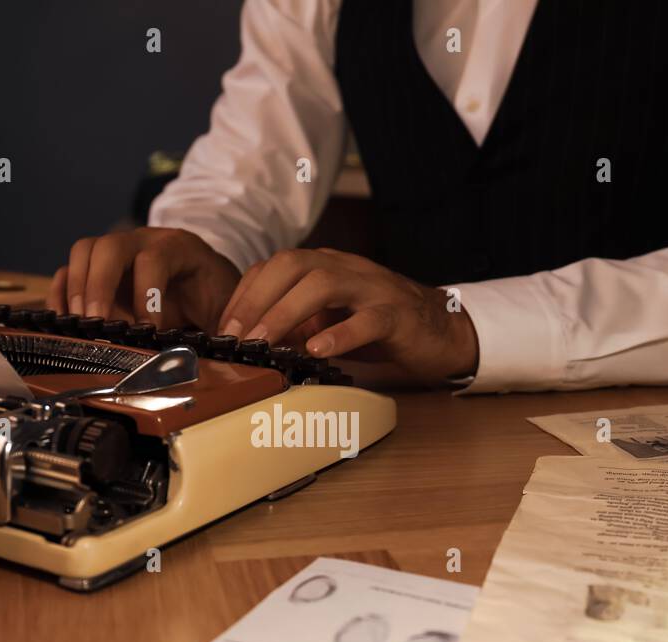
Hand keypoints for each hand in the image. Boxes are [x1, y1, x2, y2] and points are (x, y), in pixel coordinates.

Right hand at [48, 227, 240, 329]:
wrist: (207, 282)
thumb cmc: (214, 295)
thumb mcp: (222, 309)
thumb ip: (213, 326)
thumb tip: (203, 354)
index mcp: (179, 247)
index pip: (155, 259)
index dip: (147, 294)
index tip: (148, 330)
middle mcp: (144, 241)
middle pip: (111, 246)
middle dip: (99, 286)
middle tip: (96, 322)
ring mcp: (118, 252)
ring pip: (85, 251)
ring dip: (76, 288)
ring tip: (78, 323)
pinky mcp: (99, 269)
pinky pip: (71, 270)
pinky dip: (62, 293)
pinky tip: (63, 320)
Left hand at [217, 249, 478, 383]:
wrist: (443, 329)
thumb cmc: (381, 327)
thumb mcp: (331, 321)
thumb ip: (297, 325)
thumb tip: (254, 342)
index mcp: (327, 267)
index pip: (275, 267)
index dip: (245, 294)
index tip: (224, 327)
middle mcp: (346, 269)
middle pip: (293, 265)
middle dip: (257, 298)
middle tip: (236, 334)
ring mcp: (373, 289)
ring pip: (323, 284)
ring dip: (286, 312)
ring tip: (265, 341)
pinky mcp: (397, 314)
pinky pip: (367, 319)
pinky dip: (340, 334)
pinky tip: (319, 351)